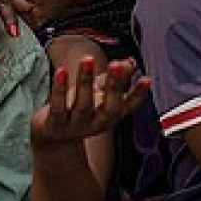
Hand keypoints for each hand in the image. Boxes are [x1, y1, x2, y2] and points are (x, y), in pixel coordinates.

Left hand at [31, 57, 151, 147]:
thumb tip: (130, 61)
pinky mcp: (55, 125)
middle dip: (114, 85)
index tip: (147, 79)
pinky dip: (59, 89)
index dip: (138, 94)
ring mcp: (75, 126)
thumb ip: (112, 80)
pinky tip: (61, 71)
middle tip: (118, 64)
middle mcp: (95, 123)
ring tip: (88, 59)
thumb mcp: (97, 97)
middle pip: (109, 107)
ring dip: (86, 80)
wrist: (53, 141)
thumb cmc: (78, 112)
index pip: (128, 106)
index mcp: (109, 116)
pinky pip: (58, 106)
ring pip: (83, 104)